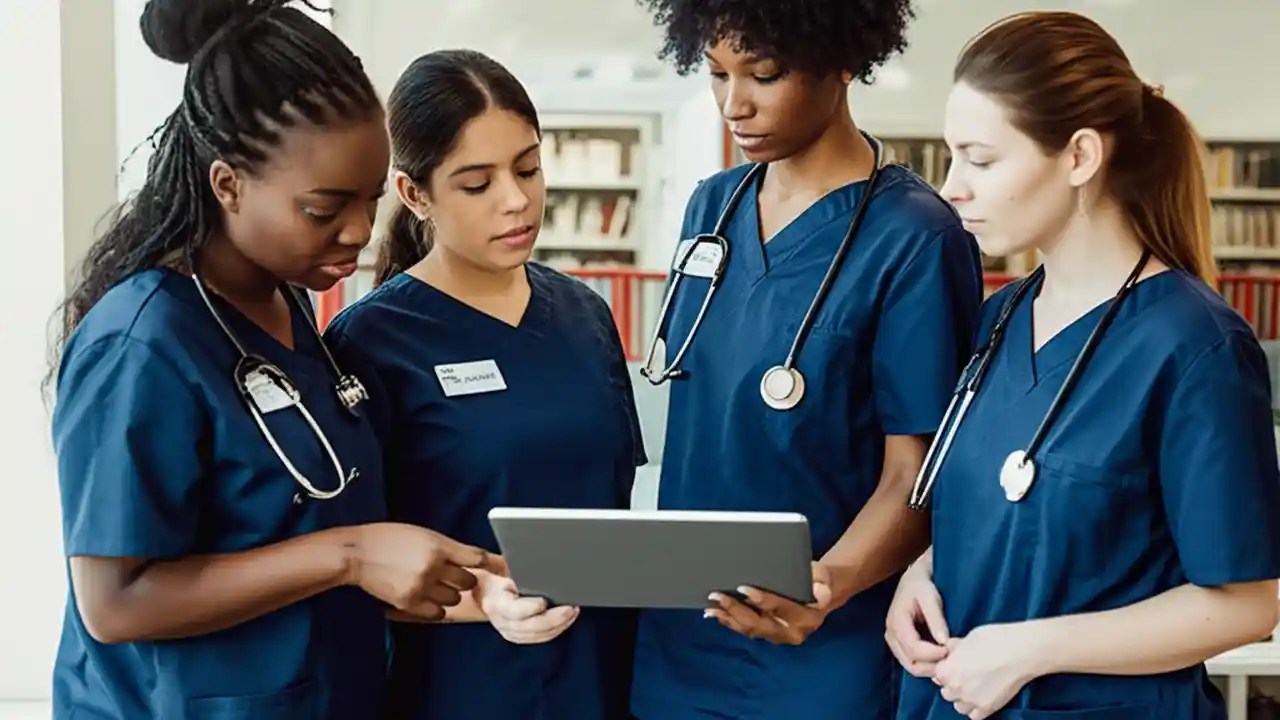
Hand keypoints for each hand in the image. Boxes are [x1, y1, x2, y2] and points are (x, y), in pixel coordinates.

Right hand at [348, 523, 500, 618]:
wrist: (357, 554)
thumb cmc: (388, 538)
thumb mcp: (422, 534)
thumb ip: (447, 547)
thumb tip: (472, 558)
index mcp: (437, 546)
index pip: (476, 558)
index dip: (487, 563)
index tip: (493, 566)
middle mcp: (433, 567)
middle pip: (468, 581)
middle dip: (463, 578)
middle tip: (453, 575)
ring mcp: (421, 587)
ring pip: (454, 598)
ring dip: (450, 593)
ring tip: (436, 585)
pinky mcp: (409, 604)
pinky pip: (438, 613)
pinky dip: (437, 607)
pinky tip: (427, 598)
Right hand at [474, 571, 579, 643]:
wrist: (484, 592)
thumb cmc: (496, 576)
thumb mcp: (501, 569)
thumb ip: (518, 570)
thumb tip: (540, 563)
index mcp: (496, 603)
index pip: (515, 611)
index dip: (531, 608)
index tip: (546, 600)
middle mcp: (502, 621)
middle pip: (530, 627)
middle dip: (554, 619)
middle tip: (570, 608)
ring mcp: (510, 632)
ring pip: (538, 635)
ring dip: (559, 625)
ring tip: (572, 612)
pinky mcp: (519, 637)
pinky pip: (540, 638)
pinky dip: (555, 630)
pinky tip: (566, 620)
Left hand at [705, 562, 834, 644]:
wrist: (822, 594)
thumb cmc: (820, 580)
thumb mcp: (825, 575)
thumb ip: (822, 581)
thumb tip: (821, 590)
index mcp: (807, 618)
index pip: (781, 608)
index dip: (762, 600)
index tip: (743, 588)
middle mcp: (793, 632)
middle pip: (760, 623)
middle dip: (736, 610)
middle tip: (718, 596)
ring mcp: (779, 635)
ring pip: (750, 629)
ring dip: (728, 618)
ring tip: (710, 608)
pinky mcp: (769, 634)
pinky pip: (747, 630)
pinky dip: (731, 622)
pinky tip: (716, 614)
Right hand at [885, 559, 949, 677]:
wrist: (912, 582)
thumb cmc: (921, 587)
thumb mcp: (930, 597)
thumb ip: (936, 619)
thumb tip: (944, 641)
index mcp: (897, 622)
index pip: (913, 648)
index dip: (933, 654)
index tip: (951, 649)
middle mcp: (891, 636)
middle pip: (911, 664)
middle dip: (933, 666)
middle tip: (953, 660)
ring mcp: (894, 643)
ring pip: (912, 667)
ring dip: (931, 668)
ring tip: (949, 660)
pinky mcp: (900, 646)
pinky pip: (913, 663)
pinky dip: (928, 665)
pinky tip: (942, 659)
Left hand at [933, 623, 1041, 719]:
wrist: (1020, 652)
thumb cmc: (994, 639)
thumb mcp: (968, 638)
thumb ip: (954, 648)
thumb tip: (949, 648)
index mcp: (945, 670)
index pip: (937, 674)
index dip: (947, 668)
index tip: (956, 664)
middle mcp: (954, 688)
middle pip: (947, 691)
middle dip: (954, 684)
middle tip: (967, 675)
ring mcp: (970, 700)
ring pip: (959, 706)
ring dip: (964, 699)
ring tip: (976, 688)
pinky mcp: (987, 709)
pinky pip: (974, 716)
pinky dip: (976, 709)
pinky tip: (983, 698)